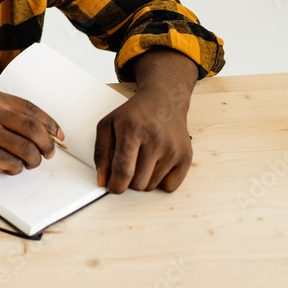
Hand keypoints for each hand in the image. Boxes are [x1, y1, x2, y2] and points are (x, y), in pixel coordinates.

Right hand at [0, 86, 63, 178]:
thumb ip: (4, 113)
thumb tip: (41, 129)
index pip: (29, 108)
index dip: (48, 122)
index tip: (58, 133)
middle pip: (33, 128)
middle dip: (47, 143)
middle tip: (49, 152)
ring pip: (27, 148)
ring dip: (34, 159)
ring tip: (30, 163)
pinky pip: (13, 163)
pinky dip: (17, 169)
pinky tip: (11, 168)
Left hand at [94, 49, 196, 192]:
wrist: (165, 100)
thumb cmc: (134, 114)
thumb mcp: (108, 125)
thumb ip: (101, 153)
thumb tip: (103, 182)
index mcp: (132, 129)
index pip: (123, 170)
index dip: (115, 185)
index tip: (112, 187)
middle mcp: (155, 139)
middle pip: (137, 183)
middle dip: (128, 180)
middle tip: (128, 165)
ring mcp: (173, 149)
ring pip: (151, 186)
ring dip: (143, 180)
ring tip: (143, 159)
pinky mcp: (186, 156)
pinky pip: (169, 187)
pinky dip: (160, 181)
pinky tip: (157, 164)